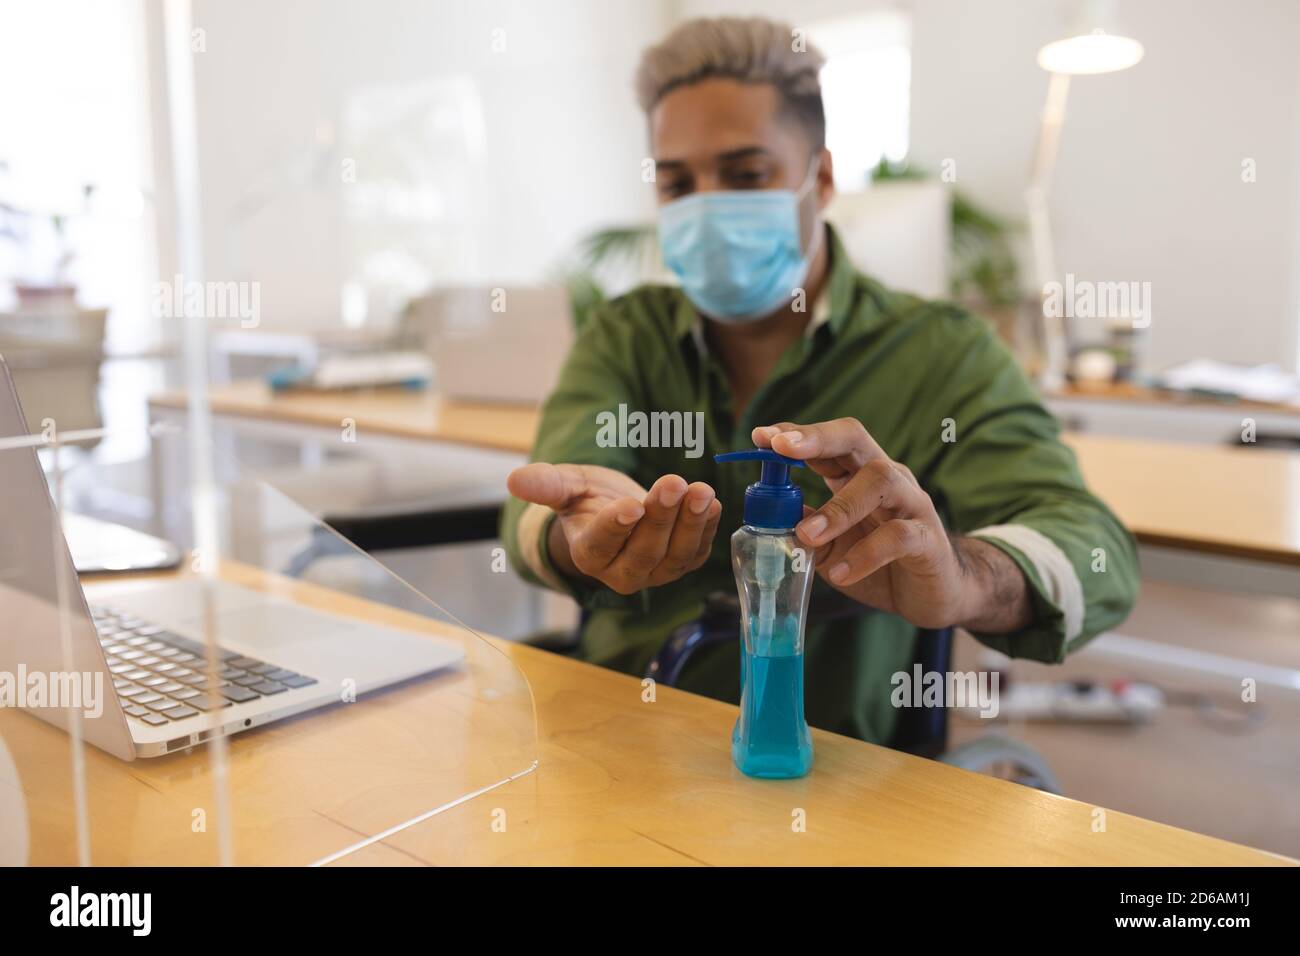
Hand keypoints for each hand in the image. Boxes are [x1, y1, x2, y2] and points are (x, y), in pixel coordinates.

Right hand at [507, 462, 721, 593]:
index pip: (601, 545)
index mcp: (589, 554)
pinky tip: (712, 503)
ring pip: (675, 556)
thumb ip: (546, 485)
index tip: (631, 504)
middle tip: (673, 484)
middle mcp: (622, 572)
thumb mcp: (566, 486)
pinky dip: (708, 529)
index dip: (616, 526)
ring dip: (691, 524)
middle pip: (644, 551)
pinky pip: (697, 552)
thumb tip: (514, 480)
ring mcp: (655, 573)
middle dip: (660, 518)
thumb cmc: (587, 500)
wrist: (616, 511)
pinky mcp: (681, 564)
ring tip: (700, 491)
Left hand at [753, 419, 1028, 630]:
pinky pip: (898, 536)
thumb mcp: (831, 548)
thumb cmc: (878, 563)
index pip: (827, 441)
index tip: (760, 436)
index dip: (795, 434)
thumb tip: (768, 517)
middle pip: (855, 439)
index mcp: (858, 474)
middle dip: (817, 438)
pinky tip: (840, 574)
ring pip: (880, 481)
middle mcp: (887, 478)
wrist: (933, 594)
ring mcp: (911, 503)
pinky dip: (865, 554)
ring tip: (807, 536)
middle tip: (780, 448)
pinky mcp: (929, 539)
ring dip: (838, 507)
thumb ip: (805, 529)